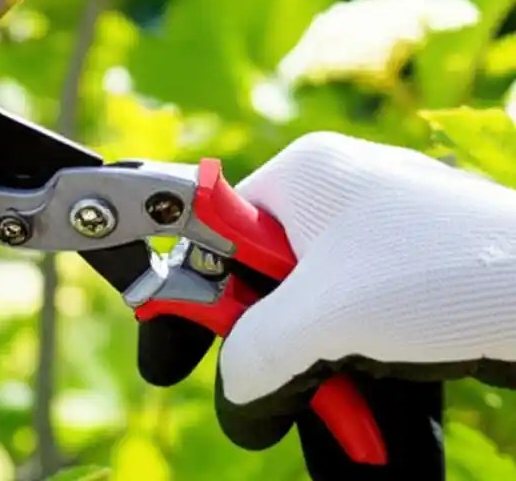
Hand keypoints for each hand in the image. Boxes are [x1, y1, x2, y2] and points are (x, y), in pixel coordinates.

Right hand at [135, 132, 515, 477]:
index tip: (171, 360)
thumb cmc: (443, 277)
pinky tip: (379, 432)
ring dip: (325, 390)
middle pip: (269, 291)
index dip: (190, 301)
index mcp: (304, 176)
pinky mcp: (430, 282)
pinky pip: (372, 338)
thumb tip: (238, 399)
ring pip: (323, 325)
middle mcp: (342, 200)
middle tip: (271, 412)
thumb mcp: (322, 320)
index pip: (215, 236)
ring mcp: (389, 241)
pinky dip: (369, 388)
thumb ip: (253, 356)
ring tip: (346, 438)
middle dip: (273, 364)